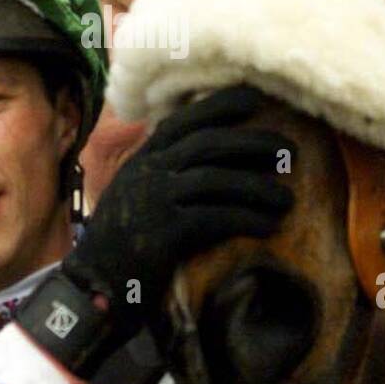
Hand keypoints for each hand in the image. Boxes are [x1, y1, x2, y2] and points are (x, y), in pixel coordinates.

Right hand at [65, 84, 294, 315]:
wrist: (94, 283)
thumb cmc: (121, 240)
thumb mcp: (135, 192)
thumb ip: (162, 170)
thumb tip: (208, 157)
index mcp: (144, 158)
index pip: (184, 119)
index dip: (221, 106)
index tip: (255, 99)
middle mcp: (148, 171)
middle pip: (208, 144)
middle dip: (254, 143)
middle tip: (290, 150)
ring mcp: (155, 200)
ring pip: (216, 180)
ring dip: (258, 187)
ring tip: (287, 199)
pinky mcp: (164, 233)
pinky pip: (215, 218)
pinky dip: (247, 219)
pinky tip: (268, 226)